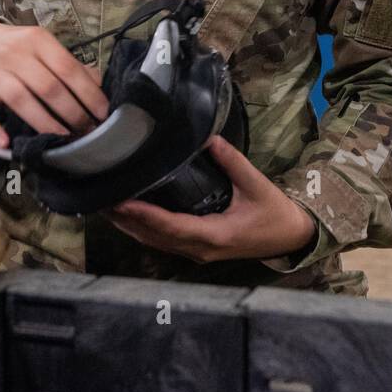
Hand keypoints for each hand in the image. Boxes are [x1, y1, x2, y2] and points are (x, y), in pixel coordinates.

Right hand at [0, 22, 108, 149]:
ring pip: (21, 100)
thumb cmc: (17, 48)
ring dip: (45, 122)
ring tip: (63, 138)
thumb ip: (69, 64)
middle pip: (48, 87)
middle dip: (72, 112)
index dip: (88, 93)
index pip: (68, 68)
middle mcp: (16, 55)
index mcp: (38, 40)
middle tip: (86, 129)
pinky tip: (6, 143)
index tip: (102, 112)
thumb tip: (98, 85)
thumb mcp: (44, 47)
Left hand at [105, 136, 317, 263]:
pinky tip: (130, 216)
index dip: (144, 215)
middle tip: (100, 199)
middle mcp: (199, 249)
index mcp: (214, 235)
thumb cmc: (274, 213)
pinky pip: (163, 242)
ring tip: (107, 206)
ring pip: (155, 243)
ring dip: (130, 226)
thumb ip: (232, 161)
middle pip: (154, 238)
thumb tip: (207, 137)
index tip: (121, 201)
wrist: (290, 237)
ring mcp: (196, 253)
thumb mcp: (256, 184)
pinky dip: (143, 230)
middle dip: (126, 220)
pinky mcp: (196, 250)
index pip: (171, 226)